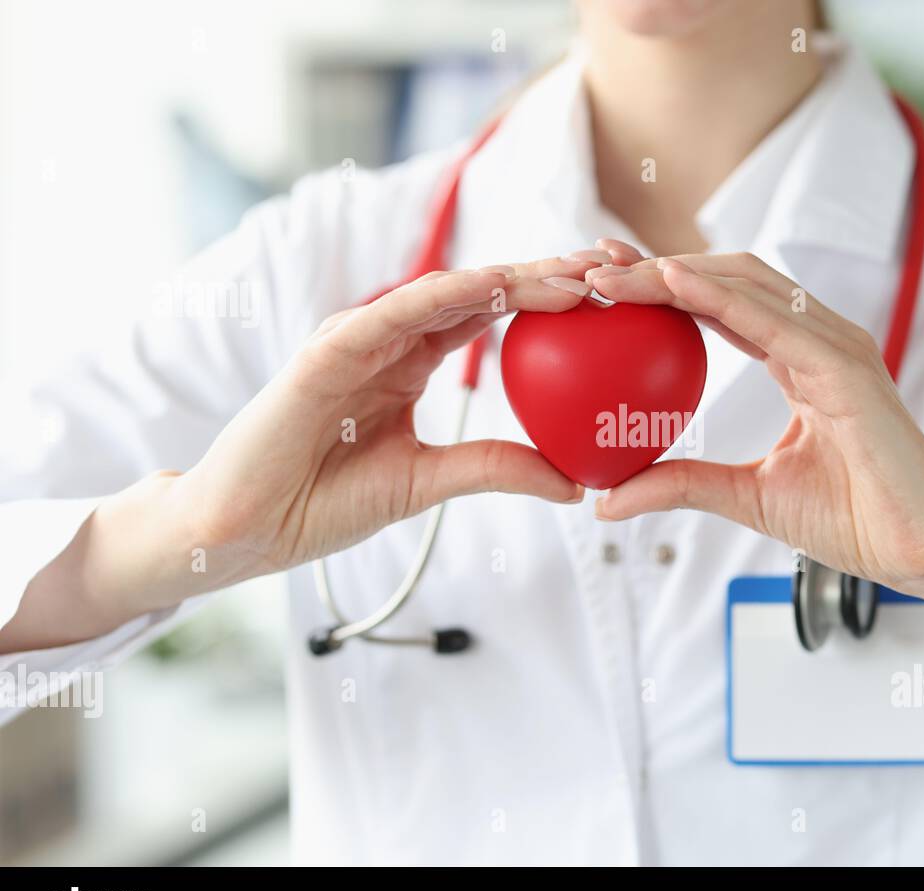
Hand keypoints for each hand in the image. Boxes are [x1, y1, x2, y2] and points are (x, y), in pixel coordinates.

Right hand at [177, 252, 629, 582]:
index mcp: (410, 361)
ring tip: (575, 274)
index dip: (549, 300)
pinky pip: (393, 314)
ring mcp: (358, 338)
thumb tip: (573, 481)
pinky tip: (497, 286)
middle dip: (545, 273)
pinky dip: (444, 296)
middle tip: (612, 268)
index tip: (611, 299)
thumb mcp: (430, 482)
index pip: (490, 316)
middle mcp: (389, 338)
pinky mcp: (327, 350)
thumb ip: (495, 468)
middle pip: (479, 292)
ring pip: (445, 292)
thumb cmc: (327, 502)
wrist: (248, 528)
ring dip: (512, 277)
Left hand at [586, 251, 923, 662]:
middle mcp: (820, 341)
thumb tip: (606, 499)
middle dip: (656, 266)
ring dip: (673, 273)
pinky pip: (775, 322)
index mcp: (801, 360)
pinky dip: (720, 297)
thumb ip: (683, 484)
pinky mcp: (849, 369)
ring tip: (612, 272)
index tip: (602, 287)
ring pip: (745, 285)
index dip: (662, 288)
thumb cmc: (856, 521)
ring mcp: (838, 347)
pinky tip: (670, 281)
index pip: (720, 307)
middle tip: (592, 265)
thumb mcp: (747, 498)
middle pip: (726, 280)